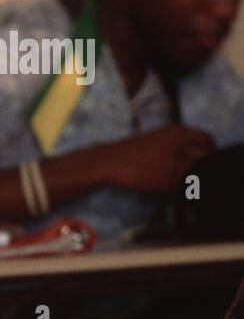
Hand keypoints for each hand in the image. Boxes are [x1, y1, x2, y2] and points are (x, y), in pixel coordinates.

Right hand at [100, 125, 214, 193]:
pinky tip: (165, 185)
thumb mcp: (157, 139)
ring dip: (191, 178)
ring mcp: (175, 162)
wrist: (109, 161)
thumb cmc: (130, 152)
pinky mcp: (168, 179)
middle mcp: (179, 144)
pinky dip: (179, 187)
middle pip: (207, 156)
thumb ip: (179, 144)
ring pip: (197, 173)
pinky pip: (183, 185)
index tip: (203, 157)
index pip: (206, 139)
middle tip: (195, 171)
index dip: (208, 149)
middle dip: (204, 165)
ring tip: (177, 179)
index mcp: (176, 131)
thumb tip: (198, 156)